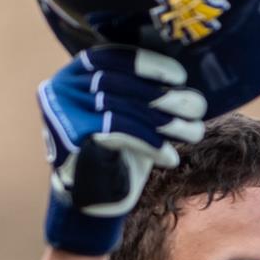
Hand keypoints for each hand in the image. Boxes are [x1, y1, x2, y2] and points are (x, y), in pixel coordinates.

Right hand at [38, 47, 206, 254]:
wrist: (90, 203)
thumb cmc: (115, 153)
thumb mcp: (126, 113)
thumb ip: (138, 90)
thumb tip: (182, 74)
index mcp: (72, 75)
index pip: (111, 57)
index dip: (148, 63)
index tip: (179, 75)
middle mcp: (61, 90)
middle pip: (121, 83)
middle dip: (165, 96)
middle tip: (199, 107)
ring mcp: (63, 115)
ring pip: (124, 109)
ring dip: (168, 122)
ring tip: (195, 131)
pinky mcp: (72, 141)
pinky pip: (121, 134)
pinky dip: (151, 144)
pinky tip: (169, 157)